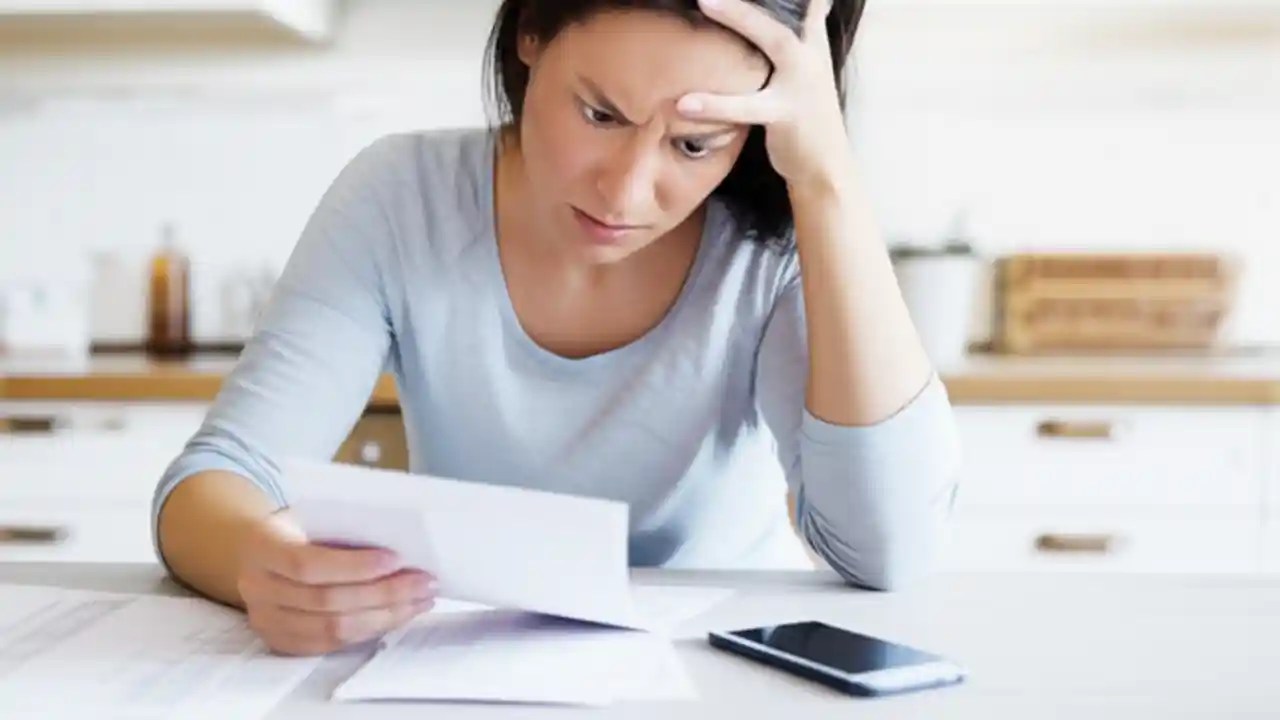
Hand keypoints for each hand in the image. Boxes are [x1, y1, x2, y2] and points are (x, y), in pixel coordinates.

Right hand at [236, 513, 436, 655]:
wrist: (255, 553)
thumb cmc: (296, 527)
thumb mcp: (309, 514)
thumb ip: (342, 525)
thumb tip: (400, 538)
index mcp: (261, 546)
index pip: (307, 564)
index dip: (355, 566)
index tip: (397, 559)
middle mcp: (257, 588)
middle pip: (327, 601)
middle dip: (384, 593)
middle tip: (424, 581)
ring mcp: (266, 621)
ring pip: (334, 629)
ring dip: (386, 615)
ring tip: (421, 599)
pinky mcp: (282, 643)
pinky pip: (333, 645)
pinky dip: (372, 630)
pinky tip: (400, 614)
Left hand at [678, 0, 848, 189]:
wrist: (825, 167)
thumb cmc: (804, 117)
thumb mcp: (802, 71)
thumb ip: (792, 38)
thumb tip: (780, 15)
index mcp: (811, 43)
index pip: (808, 3)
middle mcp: (811, 55)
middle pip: (786, 8)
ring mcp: (802, 83)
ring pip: (773, 44)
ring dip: (739, 18)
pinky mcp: (788, 115)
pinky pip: (747, 107)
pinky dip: (714, 104)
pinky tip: (683, 103)